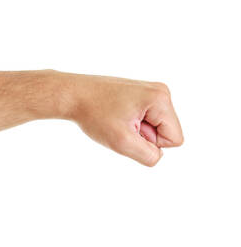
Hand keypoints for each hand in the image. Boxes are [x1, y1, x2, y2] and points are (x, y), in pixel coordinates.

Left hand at [62, 72, 182, 165]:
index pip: (174, 139)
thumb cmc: (93, 115)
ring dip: (136, 130)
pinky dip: (131, 123)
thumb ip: (147, 155)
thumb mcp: (121, 142)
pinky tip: (116, 115)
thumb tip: (158, 156)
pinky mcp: (142, 93)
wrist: (71, 94)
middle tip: (119, 124)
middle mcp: (161, 91)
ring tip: (116, 119)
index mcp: (161, 98)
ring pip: (156, 127)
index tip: (128, 130)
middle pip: (167, 132)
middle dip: (143, 136)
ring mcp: (152, 90)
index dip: (150, 143)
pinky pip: (146, 120)